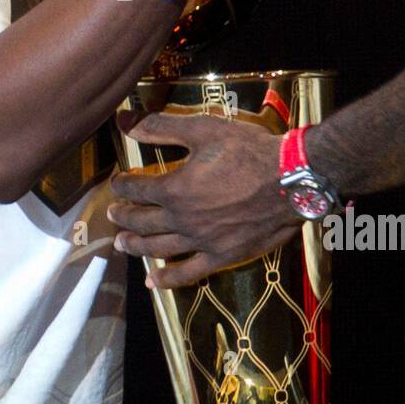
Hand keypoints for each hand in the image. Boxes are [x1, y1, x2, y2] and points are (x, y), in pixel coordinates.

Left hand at [107, 110, 302, 288]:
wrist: (291, 180)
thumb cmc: (248, 151)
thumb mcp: (203, 129)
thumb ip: (161, 127)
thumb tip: (125, 122)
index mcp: (174, 189)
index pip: (136, 189)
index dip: (122, 186)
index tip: (117, 184)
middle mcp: (182, 219)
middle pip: (142, 222)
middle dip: (123, 217)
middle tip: (113, 215)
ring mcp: (201, 241)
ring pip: (158, 248)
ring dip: (136, 246)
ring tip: (122, 244)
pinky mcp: (222, 256)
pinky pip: (188, 272)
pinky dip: (167, 279)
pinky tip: (152, 281)